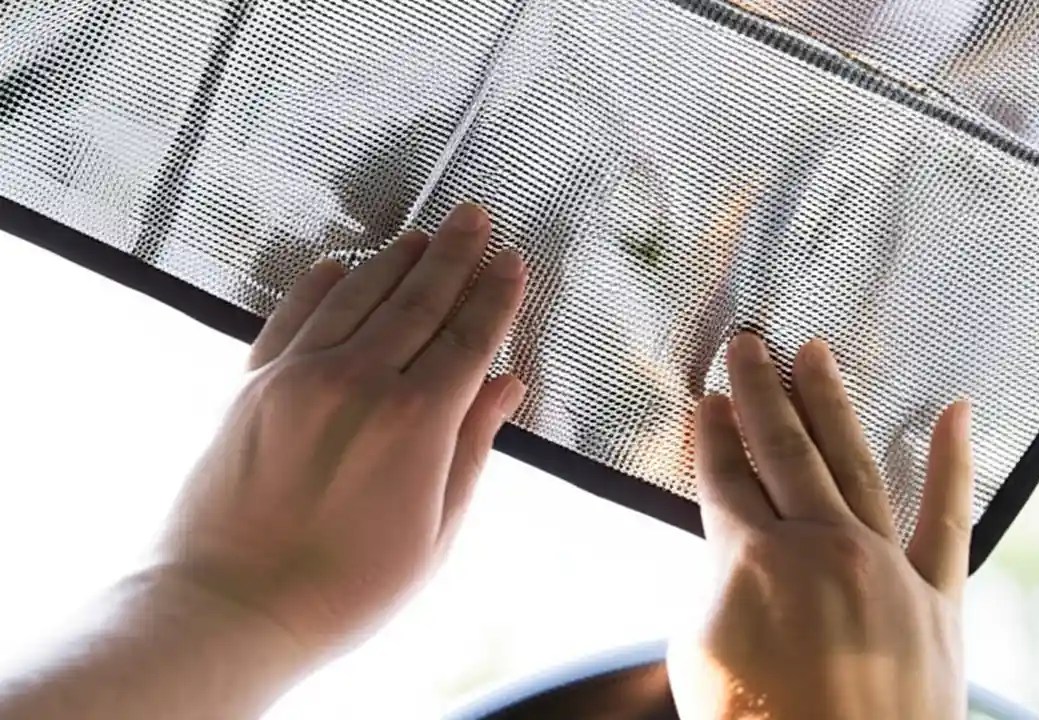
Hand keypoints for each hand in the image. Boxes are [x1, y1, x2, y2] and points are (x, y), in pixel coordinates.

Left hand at [156, 203, 526, 661]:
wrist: (233, 605)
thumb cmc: (348, 585)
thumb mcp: (436, 530)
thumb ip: (474, 446)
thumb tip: (509, 384)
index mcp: (416, 421)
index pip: (470, 337)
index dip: (496, 295)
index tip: (513, 260)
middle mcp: (359, 381)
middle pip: (420, 299)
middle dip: (455, 254)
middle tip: (476, 215)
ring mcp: (300, 375)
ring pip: (359, 293)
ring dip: (397, 257)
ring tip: (426, 232)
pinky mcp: (253, 382)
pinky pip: (294, 312)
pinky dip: (322, 281)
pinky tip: (343, 260)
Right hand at [668, 334, 972, 719]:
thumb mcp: (702, 655)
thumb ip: (721, 585)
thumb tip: (742, 552)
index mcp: (755, 561)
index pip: (726, 477)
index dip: (714, 434)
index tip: (711, 399)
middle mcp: (822, 548)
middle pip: (784, 451)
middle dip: (762, 392)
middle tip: (749, 344)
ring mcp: (886, 569)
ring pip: (854, 464)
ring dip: (832, 405)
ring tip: (815, 354)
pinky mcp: (938, 600)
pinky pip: (948, 521)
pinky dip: (953, 466)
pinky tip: (955, 416)